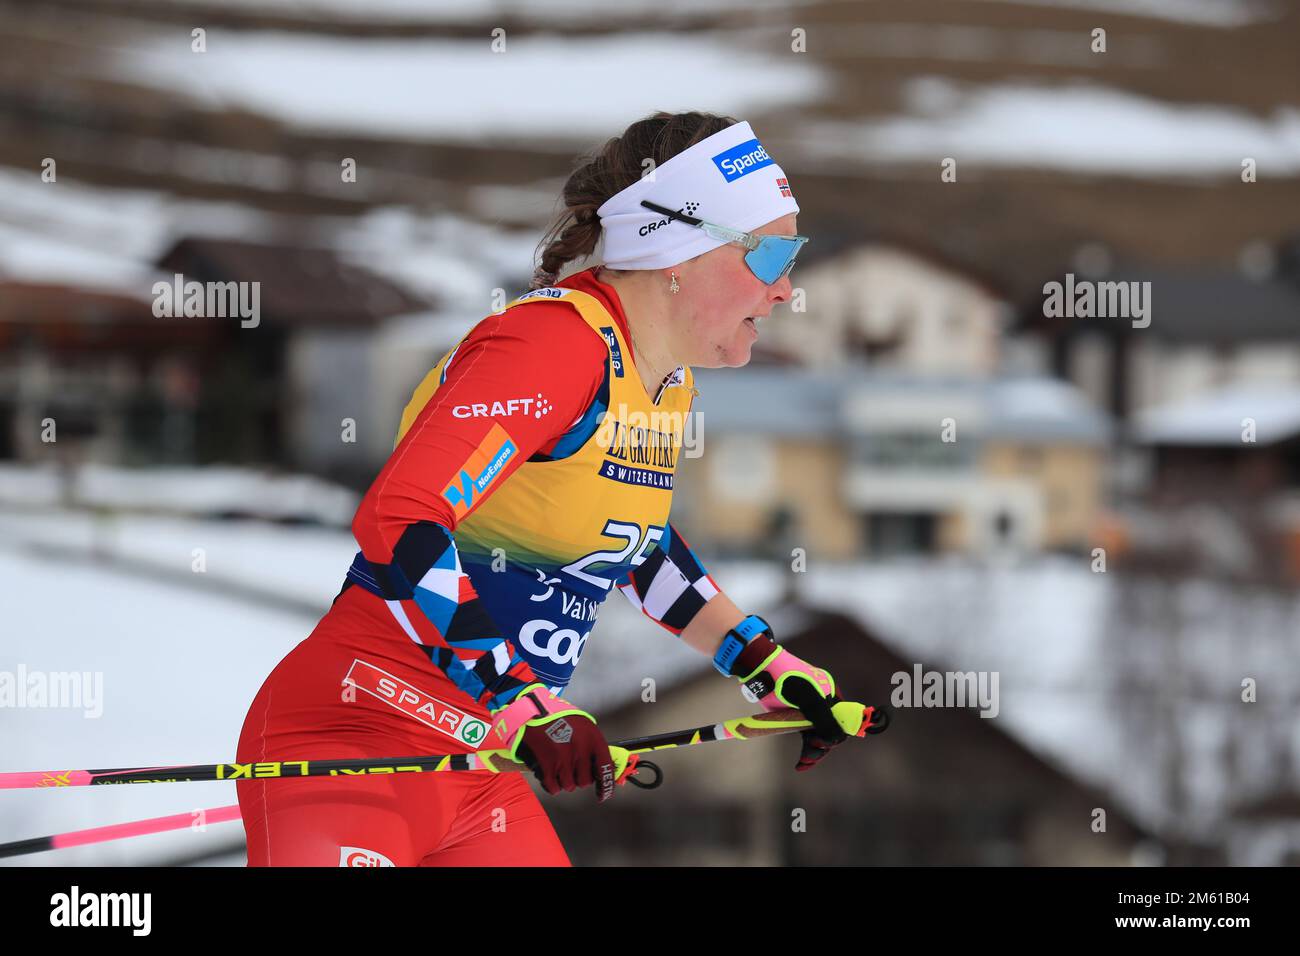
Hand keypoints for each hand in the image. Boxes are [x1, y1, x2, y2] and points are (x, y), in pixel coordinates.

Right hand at [490, 683, 616, 801]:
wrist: (534, 712)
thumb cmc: (559, 719)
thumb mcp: (584, 726)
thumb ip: (594, 746)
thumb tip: (602, 768)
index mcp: (593, 738)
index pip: (605, 769)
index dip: (606, 786)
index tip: (603, 794)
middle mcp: (581, 749)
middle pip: (585, 781)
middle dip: (579, 779)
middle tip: (572, 769)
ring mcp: (564, 758)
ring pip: (570, 786)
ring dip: (565, 781)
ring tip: (559, 768)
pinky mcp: (547, 764)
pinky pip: (554, 787)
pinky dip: (552, 785)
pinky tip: (551, 775)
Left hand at [730, 627, 847, 772]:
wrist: (760, 669)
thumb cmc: (785, 677)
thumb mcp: (807, 697)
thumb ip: (823, 717)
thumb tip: (837, 740)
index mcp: (830, 695)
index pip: (842, 721)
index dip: (835, 735)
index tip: (822, 743)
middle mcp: (822, 705)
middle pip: (830, 732)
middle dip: (822, 746)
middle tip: (808, 756)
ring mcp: (808, 712)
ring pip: (818, 738)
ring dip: (813, 753)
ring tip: (803, 763)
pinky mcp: (795, 718)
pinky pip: (806, 737)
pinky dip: (805, 751)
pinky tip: (801, 764)